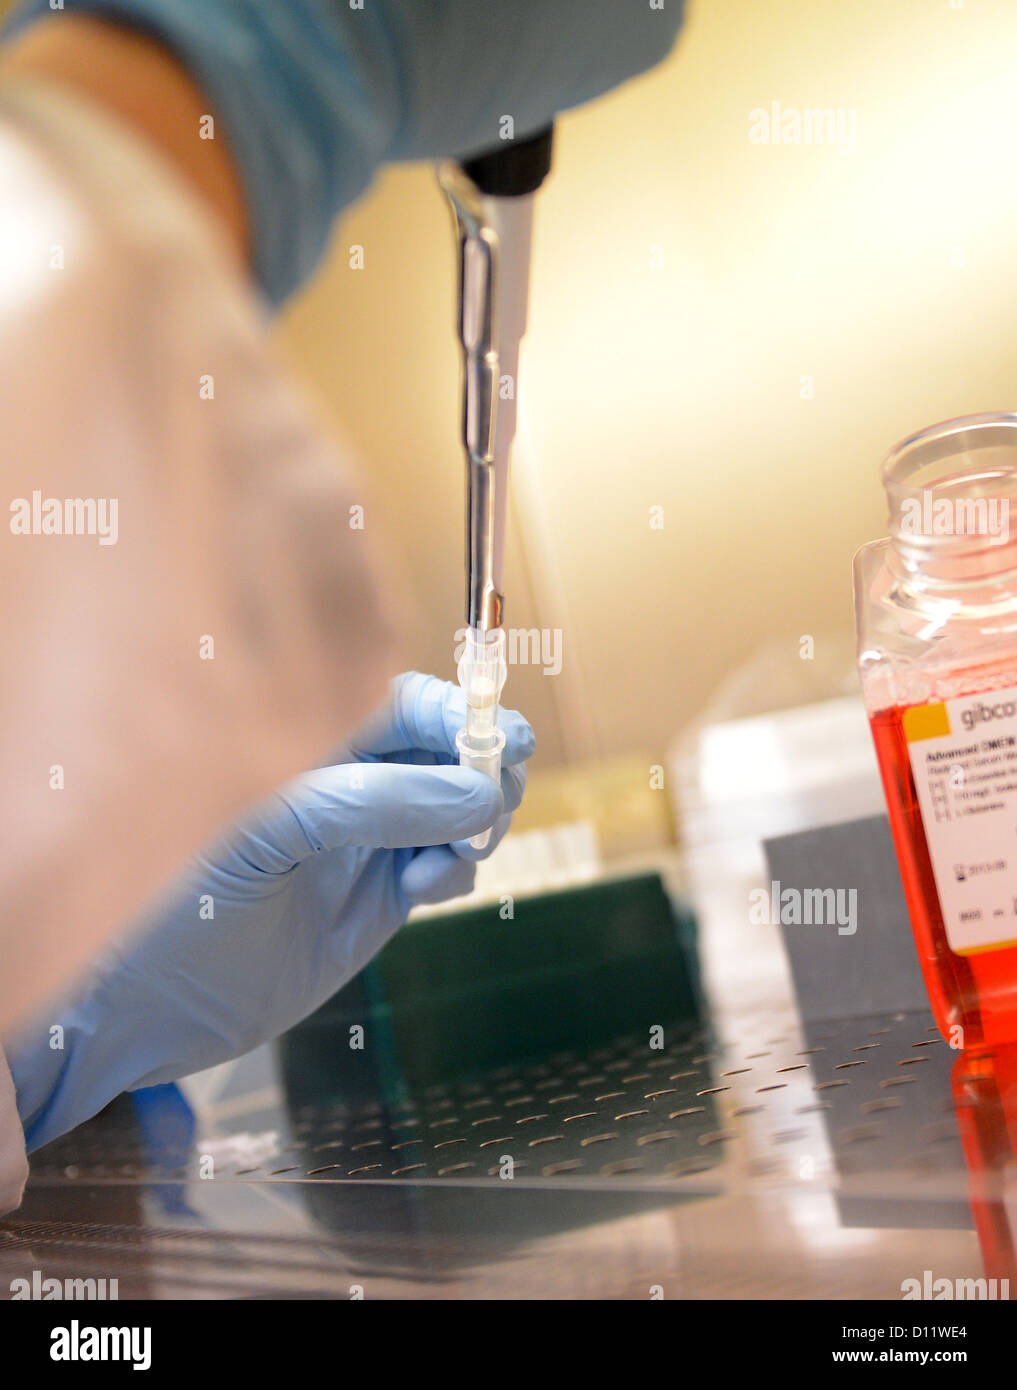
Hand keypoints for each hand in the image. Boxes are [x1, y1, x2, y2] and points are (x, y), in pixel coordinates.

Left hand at [10, 672, 533, 1149]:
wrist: (142, 1011)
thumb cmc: (172, 904)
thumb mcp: (263, 834)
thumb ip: (367, 804)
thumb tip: (472, 791)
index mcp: (302, 744)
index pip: (398, 702)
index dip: (454, 712)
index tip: (496, 738)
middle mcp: (339, 785)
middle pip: (440, 750)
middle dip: (480, 765)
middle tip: (496, 797)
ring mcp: (362, 841)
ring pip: (453, 809)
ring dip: (475, 821)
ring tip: (457, 853)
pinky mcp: (376, 898)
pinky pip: (443, 866)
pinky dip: (456, 869)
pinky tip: (428, 887)